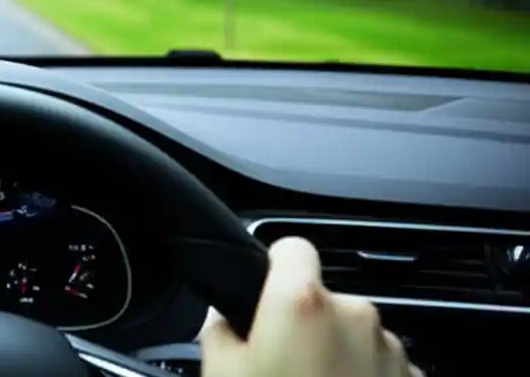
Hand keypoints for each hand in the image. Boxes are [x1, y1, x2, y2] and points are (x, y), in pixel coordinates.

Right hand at [202, 237, 422, 376]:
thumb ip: (221, 333)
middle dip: (304, 325)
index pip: (291, 247)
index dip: (274, 267)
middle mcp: (354, 315)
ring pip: (354, 335)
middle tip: (280, 367)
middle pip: (323, 300)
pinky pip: (380, 367)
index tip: (264, 294)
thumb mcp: (219, 374)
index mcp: (301, 302)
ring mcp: (391, 350)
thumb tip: (228, 322)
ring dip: (337, 356)